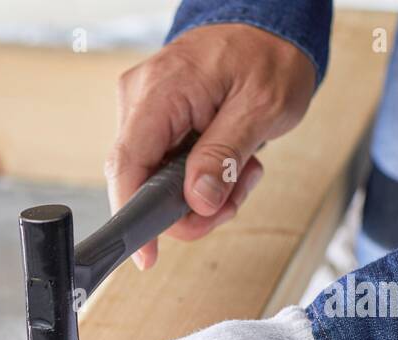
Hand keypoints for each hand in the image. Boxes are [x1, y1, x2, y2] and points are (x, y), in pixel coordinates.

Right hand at [108, 24, 316, 267]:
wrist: (270, 25)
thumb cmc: (269, 54)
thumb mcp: (261, 107)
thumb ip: (225, 156)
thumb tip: (197, 201)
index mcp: (161, 91)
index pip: (127, 165)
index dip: (131, 215)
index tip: (146, 254)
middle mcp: (141, 99)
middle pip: (140, 180)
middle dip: (186, 207)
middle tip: (229, 204)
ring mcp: (144, 110)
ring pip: (155, 180)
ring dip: (199, 194)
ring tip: (240, 174)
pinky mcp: (155, 120)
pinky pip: (164, 167)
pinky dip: (197, 178)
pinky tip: (226, 165)